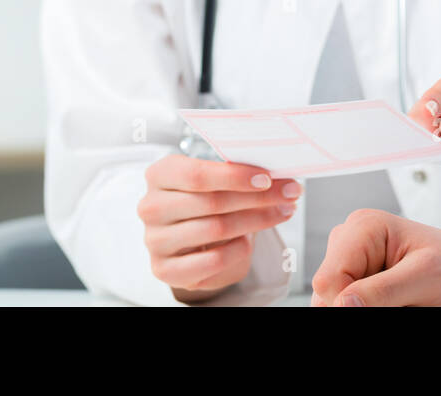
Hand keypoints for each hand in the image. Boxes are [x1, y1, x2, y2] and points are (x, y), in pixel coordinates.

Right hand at [138, 154, 300, 302]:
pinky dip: (238, 249)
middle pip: (212, 202)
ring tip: (282, 212)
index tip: (268, 178)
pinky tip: (251, 240)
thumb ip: (234, 173)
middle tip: (290, 194)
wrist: (190, 240)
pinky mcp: (164, 269)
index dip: (235, 176)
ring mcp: (155, 240)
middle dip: (258, 198)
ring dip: (257, 220)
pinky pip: (212, 260)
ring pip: (216, 229)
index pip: (197, 175)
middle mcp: (151, 207)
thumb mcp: (214, 180)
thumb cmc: (205, 201)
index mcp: (159, 175)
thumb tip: (276, 172)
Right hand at [310, 209, 440, 306]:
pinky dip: (363, 309)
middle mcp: (350, 240)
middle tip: (398, 303)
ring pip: (332, 302)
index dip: (346, 304)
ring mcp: (351, 260)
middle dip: (355, 307)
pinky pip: (344, 304)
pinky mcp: (356, 278)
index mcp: (364, 227)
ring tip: (399, 301)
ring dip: (360, 309)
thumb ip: (384, 290)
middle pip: (327, 292)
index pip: (329, 279)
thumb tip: (343, 304)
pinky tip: (392, 303)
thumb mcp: (427, 277)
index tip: (382, 308)